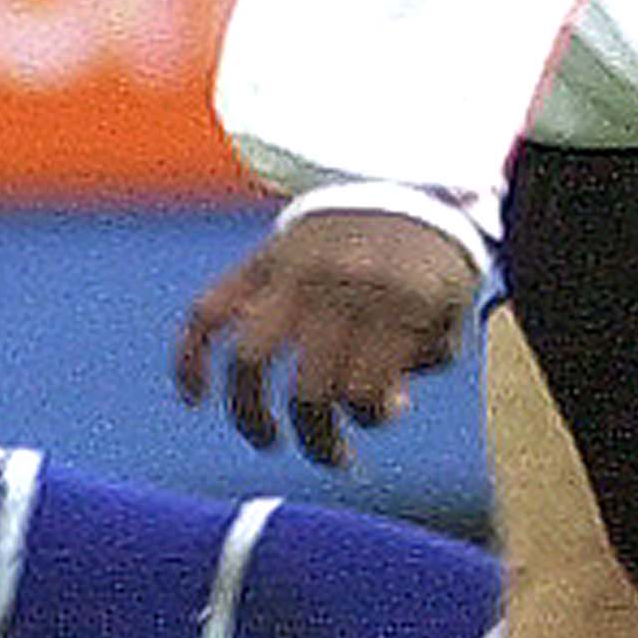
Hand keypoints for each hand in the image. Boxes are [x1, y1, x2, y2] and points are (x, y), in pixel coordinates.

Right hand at [175, 205, 478, 468]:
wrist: (406, 182)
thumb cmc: (433, 262)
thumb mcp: (447, 311)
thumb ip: (417, 362)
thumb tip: (378, 408)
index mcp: (396, 300)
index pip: (362, 391)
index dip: (370, 416)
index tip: (381, 411)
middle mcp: (340, 286)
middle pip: (308, 388)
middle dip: (318, 436)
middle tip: (333, 455)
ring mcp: (293, 272)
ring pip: (249, 359)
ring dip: (250, 412)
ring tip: (267, 437)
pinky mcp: (260, 261)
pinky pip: (207, 312)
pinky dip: (190, 356)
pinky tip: (194, 396)